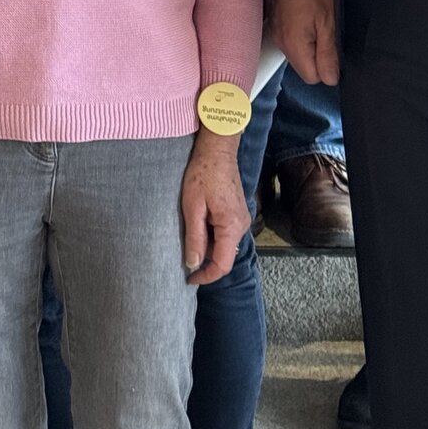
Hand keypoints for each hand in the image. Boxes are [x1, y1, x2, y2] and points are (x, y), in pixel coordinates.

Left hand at [181, 127, 249, 284]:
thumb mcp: (192, 206)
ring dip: (208, 245)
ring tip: (190, 233)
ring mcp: (242, 218)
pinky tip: (199, 222)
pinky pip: (226, 232)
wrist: (217, 149)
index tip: (189, 279)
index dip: (206, 276)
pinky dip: (212, 234)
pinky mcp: (238, 212)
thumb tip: (193, 264)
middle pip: (224, 255)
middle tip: (184, 254)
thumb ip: (194, 237)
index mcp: (232, 226)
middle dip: (205, 259)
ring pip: (225, 244)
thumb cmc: (202, 173)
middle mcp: (242, 226)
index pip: (222, 264)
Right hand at [268, 0, 339, 85]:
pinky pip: (288, 42)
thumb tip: (331, 79)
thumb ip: (328, 55)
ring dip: (307, 47)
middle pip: (303, 67)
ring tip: (313, 23)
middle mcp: (281, 43)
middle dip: (316, 57)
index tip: (331, 50)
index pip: (312, 78)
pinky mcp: (273, 25)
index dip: (326, 67)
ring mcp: (275, 34)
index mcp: (295, 46)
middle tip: (324, 33)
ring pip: (296, 55)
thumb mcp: (328, 23)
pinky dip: (297, 37)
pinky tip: (303, 20)